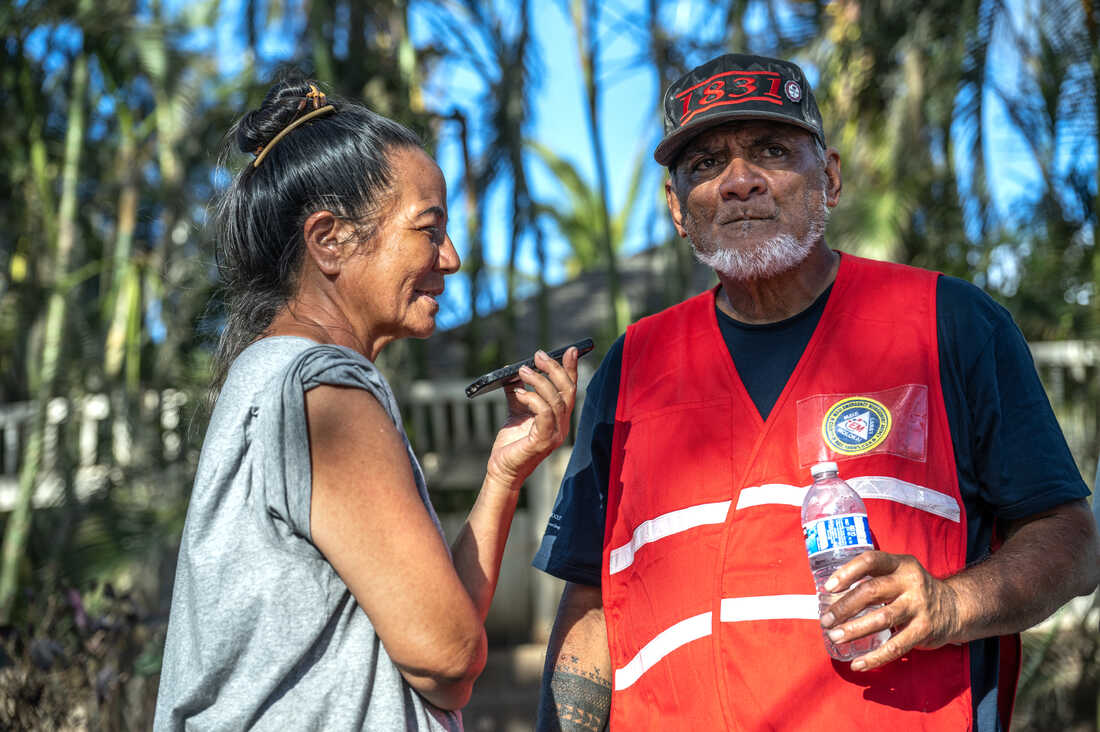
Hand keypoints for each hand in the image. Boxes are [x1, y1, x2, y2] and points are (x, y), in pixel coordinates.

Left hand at [485, 348, 578, 486]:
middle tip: (538, 355)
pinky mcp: (543, 441)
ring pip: (557, 400)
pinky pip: (544, 414)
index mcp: (559, 417)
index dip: (571, 369)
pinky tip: (519, 393)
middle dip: (554, 369)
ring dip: (539, 381)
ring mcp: (555, 434)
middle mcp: (562, 425)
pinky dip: (532, 399)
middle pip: (567, 391)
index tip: (569, 350)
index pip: (570, 389)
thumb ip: (518, 392)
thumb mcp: (516, 411)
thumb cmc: (510, 444)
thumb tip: (512, 372)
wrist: (502, 469)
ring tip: (522, 370)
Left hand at [819, 550, 961, 670]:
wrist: (954, 607)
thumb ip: (872, 578)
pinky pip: (896, 646)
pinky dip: (875, 657)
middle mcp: (910, 583)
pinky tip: (858, 664)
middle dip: (844, 607)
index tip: (828, 587)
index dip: (847, 572)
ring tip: (835, 637)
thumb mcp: (897, 573)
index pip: (870, 561)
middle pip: (872, 591)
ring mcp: (919, 606)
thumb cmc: (912, 590)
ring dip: (854, 630)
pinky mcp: (924, 630)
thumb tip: (830, 596)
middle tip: (826, 620)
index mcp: (899, 564)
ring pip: (882, 618)